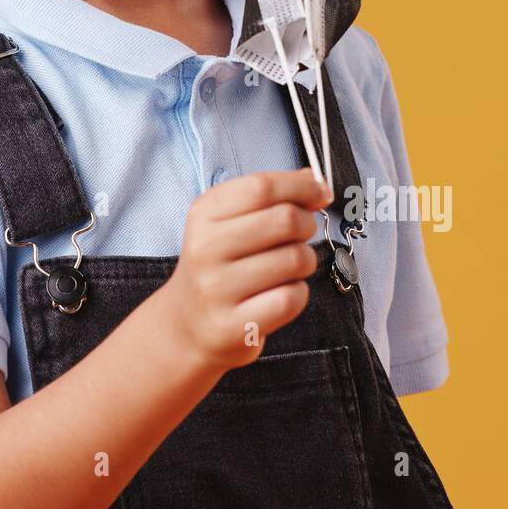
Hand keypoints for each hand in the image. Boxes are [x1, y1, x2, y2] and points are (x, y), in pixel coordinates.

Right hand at [157, 168, 332, 372]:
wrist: (187, 324)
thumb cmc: (220, 265)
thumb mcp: (229, 222)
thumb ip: (270, 198)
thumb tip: (316, 182)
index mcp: (204, 214)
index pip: (262, 187)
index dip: (301, 186)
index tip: (320, 192)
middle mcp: (205, 248)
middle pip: (285, 219)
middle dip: (307, 224)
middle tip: (302, 233)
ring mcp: (217, 289)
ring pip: (295, 259)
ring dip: (304, 261)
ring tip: (287, 268)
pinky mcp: (234, 325)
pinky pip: (292, 298)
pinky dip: (298, 292)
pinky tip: (280, 293)